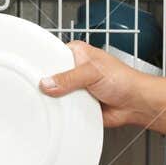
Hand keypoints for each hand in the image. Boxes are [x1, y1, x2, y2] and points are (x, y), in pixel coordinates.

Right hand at [38, 41, 155, 127]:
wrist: (135, 103)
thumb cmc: (123, 80)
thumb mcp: (93, 72)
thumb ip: (69, 78)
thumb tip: (48, 83)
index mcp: (76, 53)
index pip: (52, 55)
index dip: (41, 63)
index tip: (30, 72)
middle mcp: (74, 69)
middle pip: (51, 76)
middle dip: (47, 85)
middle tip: (41, 90)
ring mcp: (75, 88)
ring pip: (55, 94)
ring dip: (56, 100)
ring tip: (52, 101)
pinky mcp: (77, 104)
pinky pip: (64, 109)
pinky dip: (63, 112)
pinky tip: (60, 112)